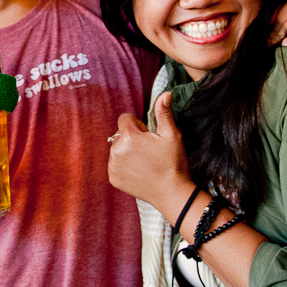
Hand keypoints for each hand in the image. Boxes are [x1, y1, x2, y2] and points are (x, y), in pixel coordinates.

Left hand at [107, 93, 194, 212]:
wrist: (171, 192)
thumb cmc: (173, 163)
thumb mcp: (172, 135)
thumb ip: (164, 113)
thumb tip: (165, 93)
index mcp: (129, 136)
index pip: (125, 119)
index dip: (139, 125)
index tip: (149, 136)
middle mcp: (116, 150)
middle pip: (120, 134)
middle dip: (132, 138)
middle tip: (149, 151)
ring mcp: (112, 165)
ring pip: (117, 149)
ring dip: (127, 151)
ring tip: (144, 162)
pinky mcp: (113, 178)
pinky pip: (114, 164)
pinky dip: (124, 166)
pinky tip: (139, 171)